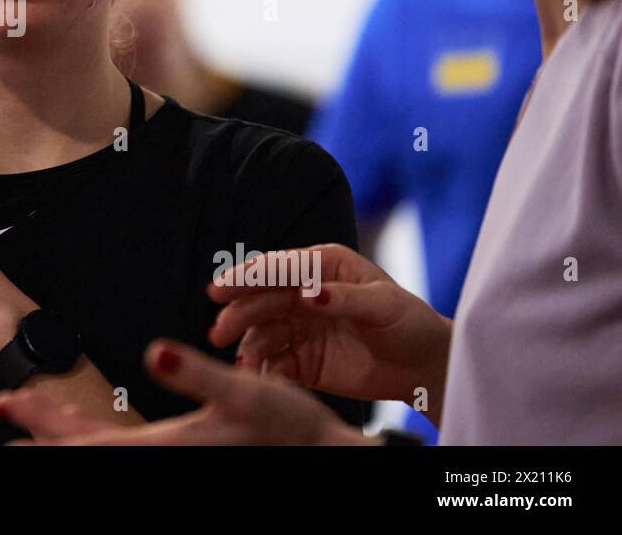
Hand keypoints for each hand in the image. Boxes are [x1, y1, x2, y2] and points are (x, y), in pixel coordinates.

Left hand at [0, 338, 371, 444]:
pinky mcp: (182, 455)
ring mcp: (169, 460)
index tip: (0, 405)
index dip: (40, 421)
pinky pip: (123, 448)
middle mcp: (159, 458)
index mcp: (162, 446)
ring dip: (62, 433)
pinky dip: (94, 437)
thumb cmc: (289, 427)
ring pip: (101, 447)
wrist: (323, 456)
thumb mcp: (244, 392)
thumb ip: (196, 373)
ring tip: (30, 420)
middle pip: (83, 445)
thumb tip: (155, 352)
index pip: (85, 438)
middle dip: (39, 426)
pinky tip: (91, 429)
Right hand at [207, 244, 450, 418]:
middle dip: (238, 314)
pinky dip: (263, 369)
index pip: (278, 268)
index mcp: (322, 267)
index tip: (220, 288)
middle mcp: (305, 294)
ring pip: (262, 332)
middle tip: (219, 331)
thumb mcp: (383, 305)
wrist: (424, 368)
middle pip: (261, 300)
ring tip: (243, 363)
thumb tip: (309, 293)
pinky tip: (257, 377)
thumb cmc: (410, 323)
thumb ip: (345, 298)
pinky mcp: (302, 359)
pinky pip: (275, 362)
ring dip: (248, 345)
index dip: (247, 276)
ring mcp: (301, 327)